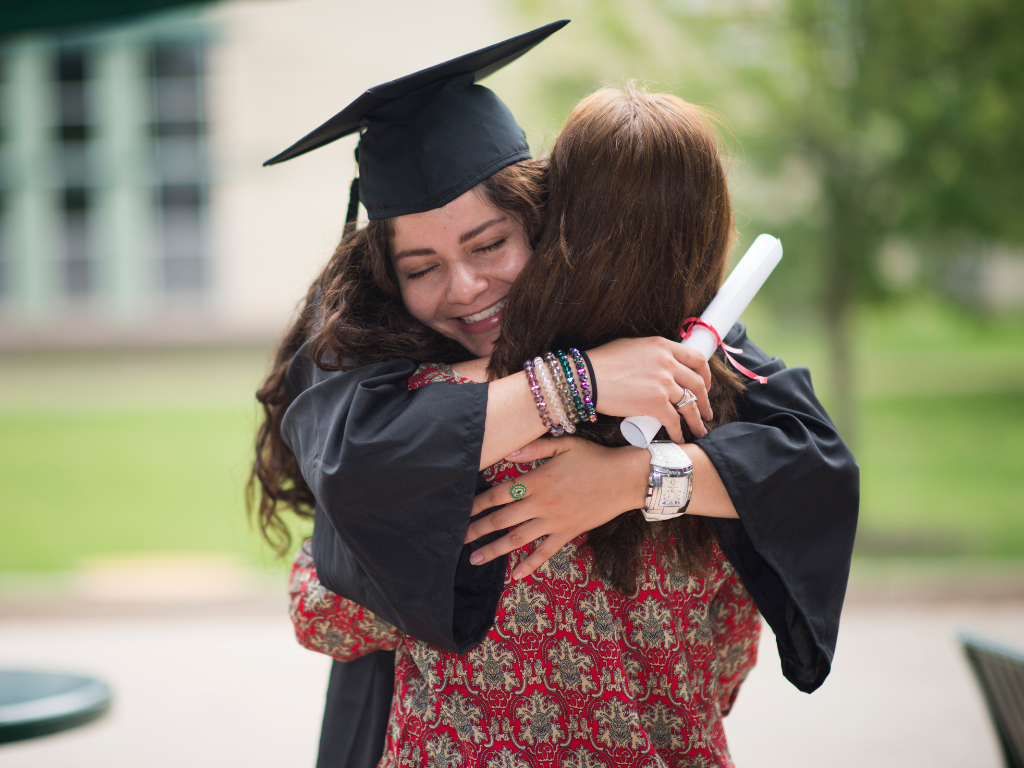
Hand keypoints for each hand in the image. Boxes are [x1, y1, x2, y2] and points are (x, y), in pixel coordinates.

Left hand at [465, 436, 649, 579]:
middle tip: (457, 539)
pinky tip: (515, 576)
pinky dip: (529, 565)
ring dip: (495, 550)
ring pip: (518, 539)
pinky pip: (545, 553)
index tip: (460, 511)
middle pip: (502, 519)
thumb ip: (534, 449)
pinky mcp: (567, 533)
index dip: (477, 504)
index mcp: (537, 480)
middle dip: (477, 530)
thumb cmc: (594, 458)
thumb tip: (508, 453)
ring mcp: (554, 521)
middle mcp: (541, 503)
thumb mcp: (564, 444)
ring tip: (475, 559)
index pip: (498, 494)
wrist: (625, 478)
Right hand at [586, 337, 710, 441]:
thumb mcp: (632, 347)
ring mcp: (663, 384)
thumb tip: (660, 364)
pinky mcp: (655, 404)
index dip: (705, 375)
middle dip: (705, 401)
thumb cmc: (601, 363)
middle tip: (706, 412)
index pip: (697, 358)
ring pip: (690, 405)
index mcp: (663, 346)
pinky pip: (674, 421)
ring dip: (697, 421)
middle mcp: (668, 363)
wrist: (586, 378)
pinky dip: (679, 432)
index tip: (704, 386)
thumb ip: (652, 354)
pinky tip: (679, 438)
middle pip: (697, 384)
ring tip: (699, 430)